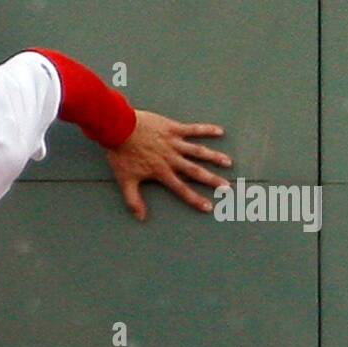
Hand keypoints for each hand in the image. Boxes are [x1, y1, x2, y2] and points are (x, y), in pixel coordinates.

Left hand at [104, 110, 232, 220]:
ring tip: (228, 163)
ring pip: (198, 151)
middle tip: (228, 188)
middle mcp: (171, 159)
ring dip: (214, 157)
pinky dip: (207, 129)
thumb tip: (141, 218)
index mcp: (161, 172)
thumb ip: (133, 200)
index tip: (209, 207)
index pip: (181, 189)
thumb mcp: (125, 180)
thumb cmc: (121, 154)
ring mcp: (174, 143)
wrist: (119, 128)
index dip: (195, 199)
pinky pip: (193, 129)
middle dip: (212, 180)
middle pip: (195, 171)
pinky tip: (220, 131)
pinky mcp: (173, 128)